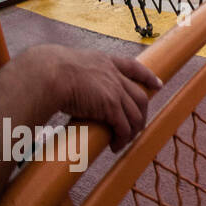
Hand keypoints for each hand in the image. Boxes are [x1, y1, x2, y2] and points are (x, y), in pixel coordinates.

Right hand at [10, 45, 161, 151]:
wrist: (48, 73)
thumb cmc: (48, 71)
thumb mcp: (69, 64)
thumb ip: (76, 74)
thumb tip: (64, 87)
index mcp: (105, 61)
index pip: (134, 67)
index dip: (147, 77)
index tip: (157, 85)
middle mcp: (114, 75)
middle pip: (139, 96)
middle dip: (142, 113)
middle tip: (138, 126)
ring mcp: (115, 90)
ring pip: (135, 114)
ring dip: (133, 130)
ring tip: (124, 141)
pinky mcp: (110, 106)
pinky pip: (124, 126)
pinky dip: (123, 138)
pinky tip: (116, 145)